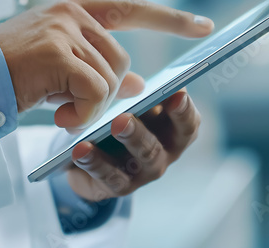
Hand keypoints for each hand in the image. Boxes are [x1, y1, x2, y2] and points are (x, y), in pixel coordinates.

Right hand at [0, 0, 212, 127]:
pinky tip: (61, 116)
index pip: (131, 9)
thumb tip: (140, 83)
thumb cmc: (11, 75)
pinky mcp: (56, 51)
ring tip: (60, 110)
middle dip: (108, 91)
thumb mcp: (61, 69)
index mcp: (73, 7)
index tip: (204, 26)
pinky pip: (95, 90)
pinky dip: (83, 112)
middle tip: (75, 108)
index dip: (170, 19)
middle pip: (121, 58)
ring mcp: (63, 28)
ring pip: (110, 77)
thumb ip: (98, 68)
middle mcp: (70, 11)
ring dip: (90, 104)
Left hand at [66, 89, 200, 200]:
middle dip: (141, 130)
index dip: (184, 109)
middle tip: (124, 117)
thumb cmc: (120, 117)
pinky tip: (80, 150)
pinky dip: (94, 163)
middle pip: (158, 144)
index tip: (176, 93)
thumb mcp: (127, 102)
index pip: (188, 123)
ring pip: (140, 159)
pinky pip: (110, 176)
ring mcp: (144, 173)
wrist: (94, 152)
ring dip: (126, 142)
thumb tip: (135, 83)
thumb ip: (131, 91)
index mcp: (173, 130)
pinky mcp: (121, 186)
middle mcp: (165, 153)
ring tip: (110, 126)